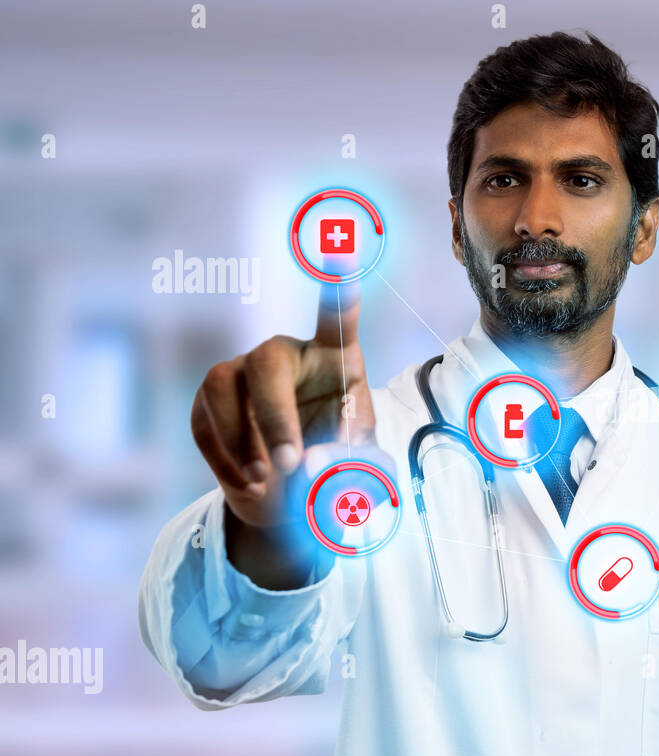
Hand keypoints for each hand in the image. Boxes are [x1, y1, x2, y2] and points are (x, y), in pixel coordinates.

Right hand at [190, 254, 374, 529]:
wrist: (293, 499)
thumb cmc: (335, 467)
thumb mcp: (358, 468)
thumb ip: (346, 463)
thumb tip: (308, 466)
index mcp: (335, 360)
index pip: (338, 320)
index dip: (337, 291)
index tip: (341, 256)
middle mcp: (285, 355)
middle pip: (267, 360)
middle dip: (275, 415)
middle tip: (292, 464)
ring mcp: (242, 374)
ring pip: (222, 387)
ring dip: (242, 441)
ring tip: (268, 480)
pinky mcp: (208, 402)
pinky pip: (204, 423)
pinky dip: (227, 461)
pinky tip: (253, 486)